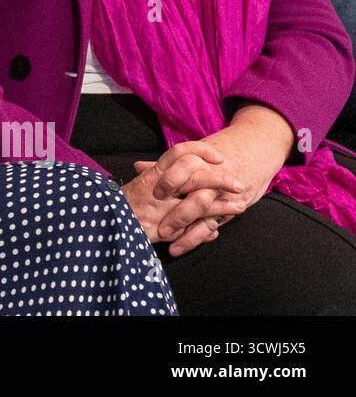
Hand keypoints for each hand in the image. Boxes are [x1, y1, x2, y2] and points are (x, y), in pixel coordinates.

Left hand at [138, 108, 290, 255]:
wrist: (258, 149)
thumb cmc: (220, 152)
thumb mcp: (195, 153)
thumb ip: (166, 163)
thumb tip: (138, 167)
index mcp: (201, 159)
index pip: (186, 165)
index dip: (172, 178)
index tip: (157, 192)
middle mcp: (213, 177)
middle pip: (198, 193)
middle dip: (179, 212)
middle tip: (161, 226)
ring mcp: (224, 194)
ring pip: (206, 211)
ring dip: (186, 228)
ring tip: (168, 241)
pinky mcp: (231, 207)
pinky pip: (213, 225)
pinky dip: (196, 237)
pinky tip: (179, 247)